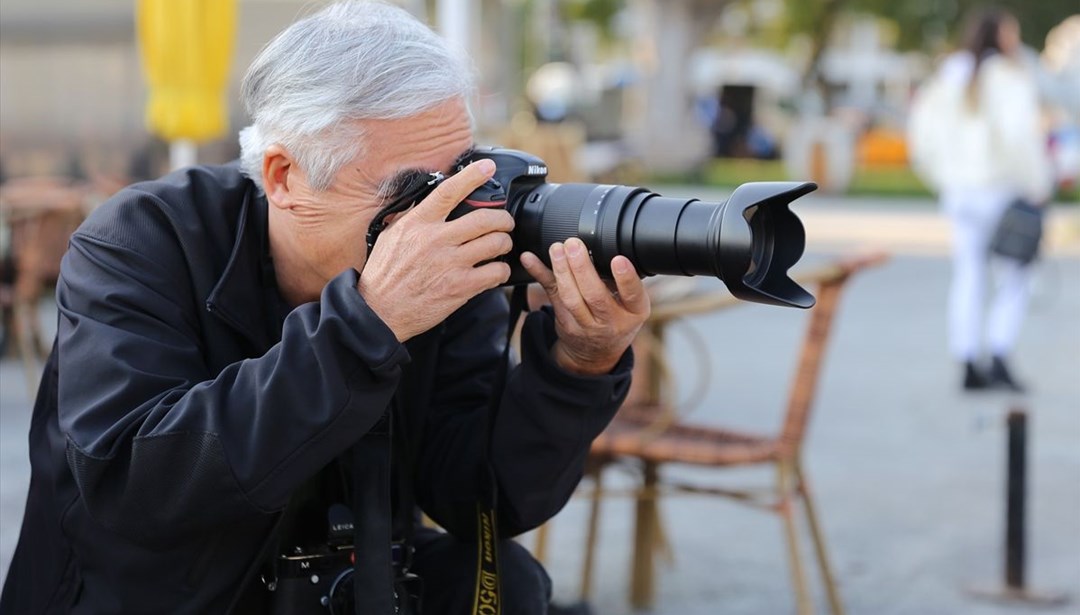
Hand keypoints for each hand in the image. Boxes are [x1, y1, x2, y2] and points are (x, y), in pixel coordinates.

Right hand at [359, 160, 514, 340]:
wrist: (379, 311)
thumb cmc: (384, 275)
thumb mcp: (392, 236)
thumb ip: (413, 217)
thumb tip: (428, 201)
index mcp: (419, 223)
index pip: (449, 191)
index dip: (472, 175)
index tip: (487, 167)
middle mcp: (436, 239)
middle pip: (485, 218)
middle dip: (503, 219)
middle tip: (504, 223)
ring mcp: (450, 263)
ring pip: (496, 243)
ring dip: (505, 243)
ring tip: (501, 245)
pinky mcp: (460, 287)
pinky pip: (495, 272)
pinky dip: (500, 270)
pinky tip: (495, 270)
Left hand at [520, 237, 649, 374]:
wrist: (596, 353)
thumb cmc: (617, 318)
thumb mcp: (632, 305)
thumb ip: (622, 281)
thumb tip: (607, 245)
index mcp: (634, 312)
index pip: (633, 295)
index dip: (626, 278)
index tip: (618, 259)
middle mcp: (610, 321)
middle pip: (595, 296)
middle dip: (582, 268)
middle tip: (574, 245)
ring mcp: (585, 325)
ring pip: (571, 298)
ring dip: (561, 271)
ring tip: (557, 249)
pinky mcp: (564, 320)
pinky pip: (551, 294)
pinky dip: (539, 273)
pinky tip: (529, 259)